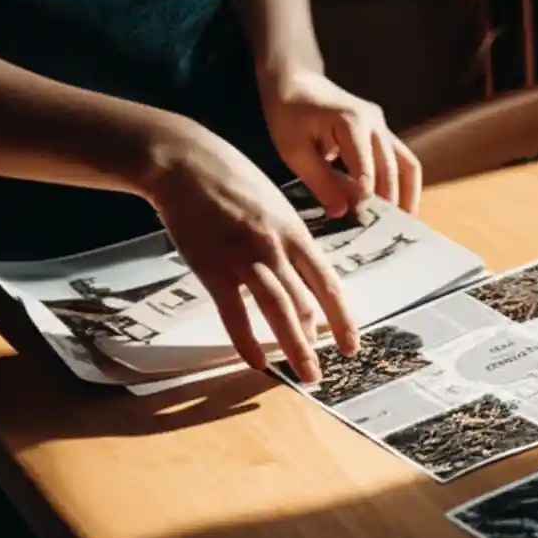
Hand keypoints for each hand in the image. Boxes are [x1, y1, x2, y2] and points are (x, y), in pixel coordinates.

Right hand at [144, 120, 358, 382]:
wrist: (185, 161)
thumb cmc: (232, 182)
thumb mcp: (275, 206)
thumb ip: (290, 241)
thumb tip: (305, 278)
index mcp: (295, 232)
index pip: (328, 283)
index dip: (342, 318)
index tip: (352, 345)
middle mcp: (275, 247)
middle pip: (304, 302)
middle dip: (316, 342)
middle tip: (321, 374)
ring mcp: (243, 256)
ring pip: (277, 309)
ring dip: (293, 346)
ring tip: (304, 375)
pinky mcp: (211, 266)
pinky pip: (233, 311)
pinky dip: (245, 340)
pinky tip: (256, 363)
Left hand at [259, 68, 421, 215]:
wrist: (295, 80)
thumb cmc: (289, 112)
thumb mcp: (294, 151)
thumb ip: (320, 182)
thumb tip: (342, 212)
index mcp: (351, 123)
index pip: (365, 172)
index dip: (363, 200)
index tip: (357, 221)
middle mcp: (374, 122)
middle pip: (389, 170)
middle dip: (387, 202)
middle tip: (381, 232)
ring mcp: (381, 125)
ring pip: (404, 164)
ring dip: (406, 194)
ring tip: (404, 222)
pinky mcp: (381, 131)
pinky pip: (401, 159)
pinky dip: (404, 182)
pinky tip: (401, 204)